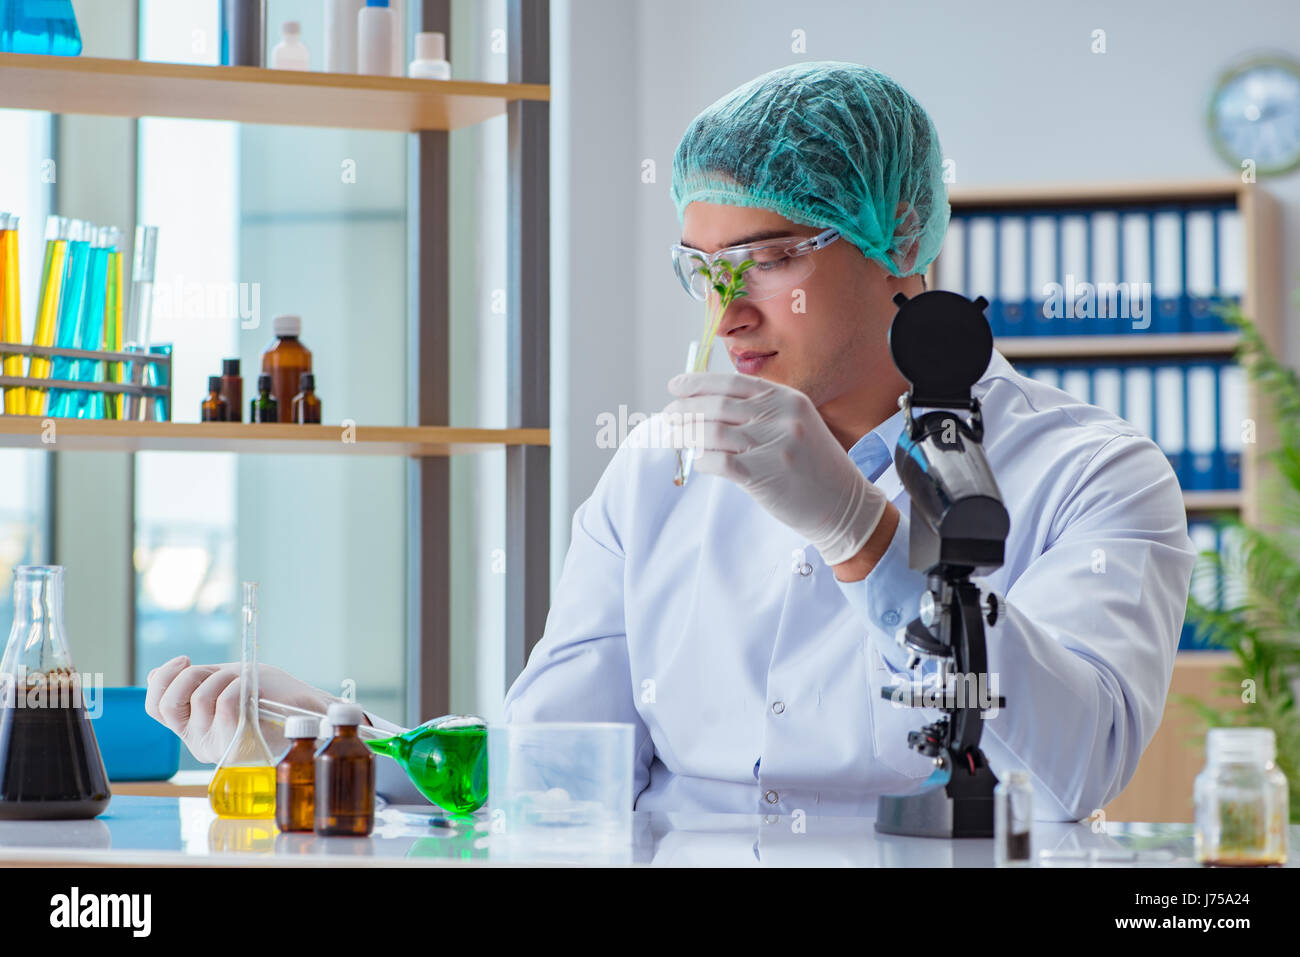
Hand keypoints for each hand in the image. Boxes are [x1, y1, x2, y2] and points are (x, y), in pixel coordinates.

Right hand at [145, 655, 339, 763]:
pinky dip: (239, 686)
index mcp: (192, 726)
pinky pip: (224, 704)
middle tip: (217, 669)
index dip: (162, 679)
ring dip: (225, 677)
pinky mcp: (236, 745)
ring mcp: (216, 745)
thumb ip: (194, 682)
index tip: (184, 660)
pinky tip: (253, 690)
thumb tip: (155, 674)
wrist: (308, 709)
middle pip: (168, 703)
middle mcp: (198, 741)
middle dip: (189, 675)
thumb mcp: (226, 682)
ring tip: (246, 681)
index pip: (156, 707)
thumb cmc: (272, 694)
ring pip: (200, 697)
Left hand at [665, 371, 887, 565]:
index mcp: (787, 399)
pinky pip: (719, 462)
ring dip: (686, 434)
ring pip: (713, 433)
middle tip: (668, 415)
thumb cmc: (813, 466)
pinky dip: (702, 461)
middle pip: (718, 406)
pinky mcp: (764, 474)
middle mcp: (781, 417)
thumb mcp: (795, 424)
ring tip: (673, 436)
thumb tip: (706, 406)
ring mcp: (773, 445)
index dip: (698, 382)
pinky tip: (698, 462)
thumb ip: (759, 412)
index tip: (675, 387)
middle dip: (685, 409)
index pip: (733, 383)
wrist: (843, 505)